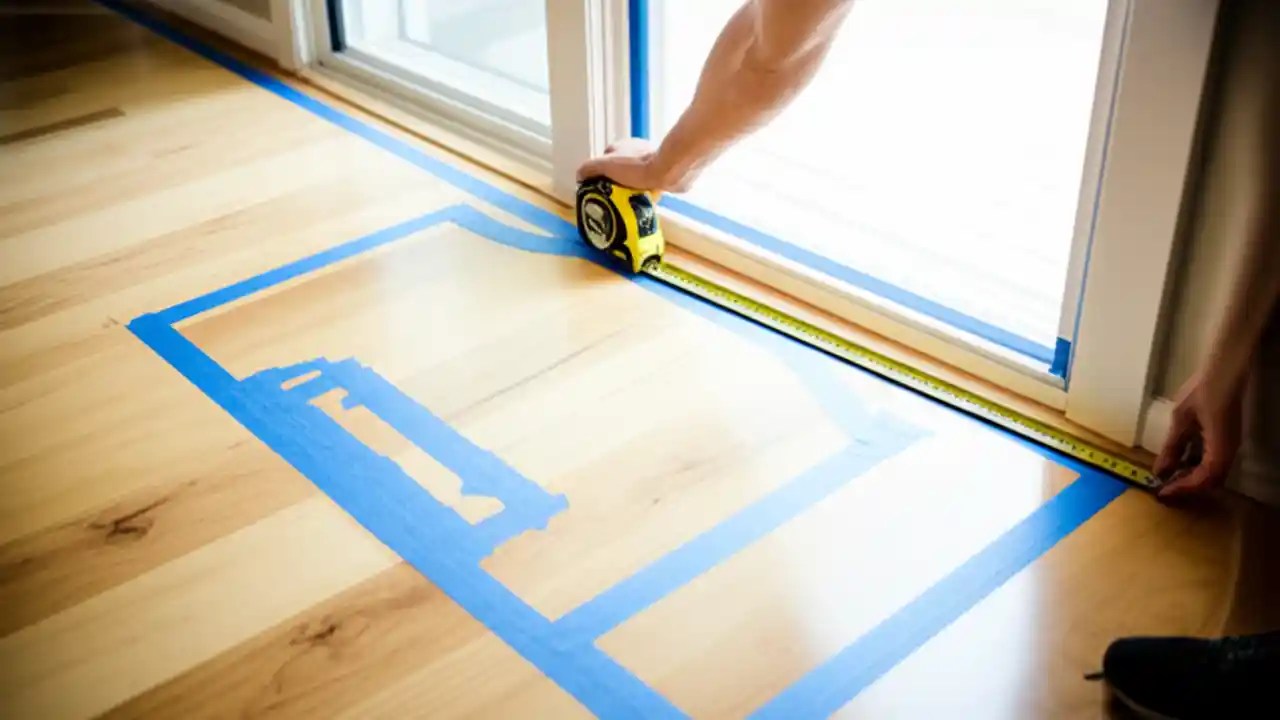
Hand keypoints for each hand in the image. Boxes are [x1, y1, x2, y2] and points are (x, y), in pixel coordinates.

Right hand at [575, 138, 683, 194]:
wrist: (669, 171)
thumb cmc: (636, 167)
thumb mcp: (605, 166)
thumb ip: (589, 169)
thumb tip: (579, 175)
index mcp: (621, 145)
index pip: (605, 161)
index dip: (601, 176)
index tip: (602, 190)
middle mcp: (636, 148)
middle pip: (621, 169)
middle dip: (618, 182)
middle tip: (617, 198)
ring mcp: (652, 157)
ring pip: (637, 175)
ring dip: (634, 187)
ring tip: (632, 201)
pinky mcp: (665, 167)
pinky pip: (652, 181)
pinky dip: (648, 189)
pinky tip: (647, 199)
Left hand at [1152, 368, 1245, 500]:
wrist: (1224, 371)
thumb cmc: (1202, 391)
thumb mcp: (1181, 420)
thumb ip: (1172, 447)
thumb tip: (1160, 472)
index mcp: (1220, 447)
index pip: (1203, 480)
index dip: (1183, 489)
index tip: (1162, 493)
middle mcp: (1229, 451)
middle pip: (1211, 482)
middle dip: (1187, 488)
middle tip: (1164, 489)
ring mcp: (1230, 445)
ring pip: (1213, 474)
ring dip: (1192, 479)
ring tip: (1169, 478)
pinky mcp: (1227, 439)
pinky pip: (1213, 462)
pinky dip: (1196, 467)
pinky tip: (1180, 462)